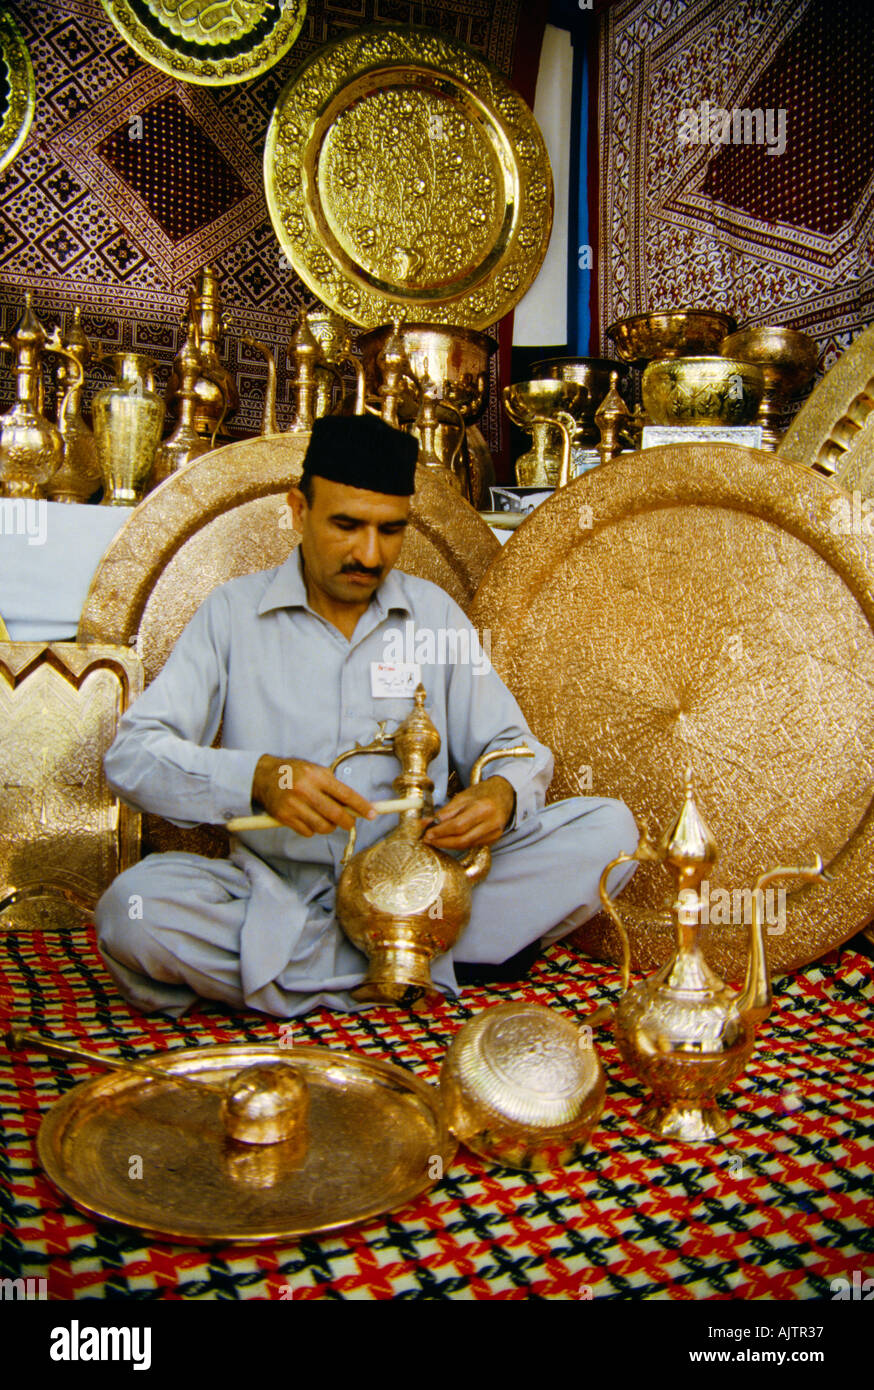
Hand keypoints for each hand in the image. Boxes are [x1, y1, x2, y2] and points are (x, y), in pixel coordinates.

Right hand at [251, 755, 375, 836]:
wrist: (265, 776)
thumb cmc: (296, 773)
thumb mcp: (317, 771)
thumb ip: (334, 787)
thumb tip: (355, 806)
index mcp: (316, 776)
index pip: (345, 794)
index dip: (361, 806)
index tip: (373, 814)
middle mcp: (305, 790)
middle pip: (335, 815)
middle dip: (347, 822)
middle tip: (350, 822)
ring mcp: (294, 805)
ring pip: (322, 827)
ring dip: (329, 827)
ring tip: (326, 819)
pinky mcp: (284, 818)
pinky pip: (308, 832)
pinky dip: (313, 830)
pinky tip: (309, 819)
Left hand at [422, 775, 514, 850]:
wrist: (504, 794)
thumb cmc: (482, 793)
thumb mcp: (463, 796)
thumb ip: (446, 811)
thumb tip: (429, 823)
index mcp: (483, 808)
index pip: (458, 825)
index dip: (440, 832)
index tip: (427, 834)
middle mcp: (491, 822)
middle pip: (463, 839)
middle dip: (442, 841)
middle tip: (428, 841)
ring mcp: (495, 832)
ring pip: (467, 844)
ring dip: (449, 845)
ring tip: (435, 841)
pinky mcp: (494, 839)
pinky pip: (473, 844)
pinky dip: (459, 844)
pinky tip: (449, 841)